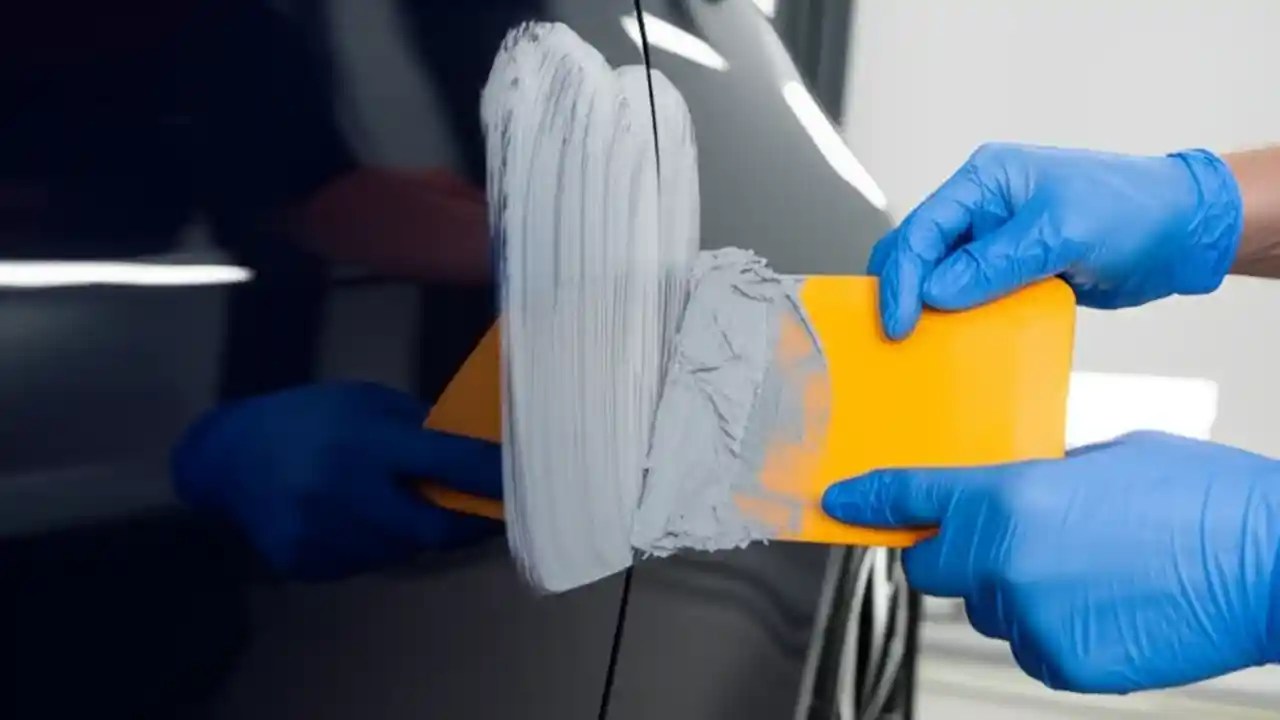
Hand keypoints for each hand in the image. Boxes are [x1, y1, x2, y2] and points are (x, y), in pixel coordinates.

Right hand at [172, 382, 500, 579]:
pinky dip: (379, 544)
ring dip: (418, 533)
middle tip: (489, 515)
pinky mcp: (305, 562)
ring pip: (402, 550)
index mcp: (364, 440)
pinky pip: (366, 562)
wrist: (229, 458)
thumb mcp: (367, 403)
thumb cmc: (312, 419)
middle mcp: (342, 490)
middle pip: (434, 529)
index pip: (450, 463)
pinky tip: (359, 518)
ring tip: (404, 504)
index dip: (493, 479)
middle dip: (468, 525)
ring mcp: (321, 533)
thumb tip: (485, 454)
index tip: (528, 485)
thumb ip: (422, 431)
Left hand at [822, 432, 1279, 692]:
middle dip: (957, 554)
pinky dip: (1050, 629)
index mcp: (1009, 497)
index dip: (871, 498)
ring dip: (1013, 592)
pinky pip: (1029, 645)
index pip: (912, 498)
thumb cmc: (1203, 501)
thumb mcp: (1107, 456)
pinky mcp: (1061, 664)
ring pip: (986, 609)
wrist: (1272, 564)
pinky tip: (1104, 606)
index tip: (842, 501)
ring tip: (1087, 572)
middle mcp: (1004, 560)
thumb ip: (1039, 475)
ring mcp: (1030, 618)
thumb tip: (1013, 488)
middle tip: (1007, 542)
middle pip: (935, 567)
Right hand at [869, 143, 1242, 338]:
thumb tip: (936, 292)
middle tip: (897, 338)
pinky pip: (973, 298)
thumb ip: (995, 262)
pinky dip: (962, 322)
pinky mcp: (1013, 271)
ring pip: (941, 278)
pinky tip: (957, 345)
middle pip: (919, 252)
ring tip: (920, 347)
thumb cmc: (1134, 210)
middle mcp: (982, 208)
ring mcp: (996, 241)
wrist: (1186, 230)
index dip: (902, 279)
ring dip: (930, 311)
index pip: (923, 229)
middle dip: (903, 293)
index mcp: (984, 181)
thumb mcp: (1062, 232)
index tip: (898, 324)